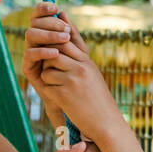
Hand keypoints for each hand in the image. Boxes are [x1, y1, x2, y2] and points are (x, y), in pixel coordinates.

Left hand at [23, 2, 122, 140]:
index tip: (51, 27)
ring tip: (59, 86)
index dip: (58, 33)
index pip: (69, 38)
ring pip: (48, 66)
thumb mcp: (92, 75)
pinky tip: (59, 97)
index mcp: (88, 62)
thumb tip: (68, 41)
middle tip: (51, 66)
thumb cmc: (97, 100)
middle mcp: (82, 67)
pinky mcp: (65, 93)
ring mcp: (73, 79)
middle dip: (48, 56)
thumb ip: (80, 59)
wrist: (106, 123)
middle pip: (55, 48)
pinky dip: (48, 89)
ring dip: (48, 75)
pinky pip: (46, 82)